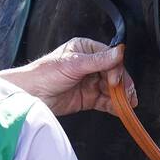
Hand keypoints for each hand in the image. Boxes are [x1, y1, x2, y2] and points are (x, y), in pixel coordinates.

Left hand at [0, 38, 137, 116]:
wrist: (30, 96)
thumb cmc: (44, 74)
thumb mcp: (73, 64)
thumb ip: (98, 60)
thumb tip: (119, 51)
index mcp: (85, 49)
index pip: (109, 57)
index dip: (116, 69)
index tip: (116, 80)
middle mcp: (89, 64)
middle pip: (113, 74)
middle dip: (122, 85)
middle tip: (128, 95)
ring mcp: (89, 82)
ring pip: (111, 89)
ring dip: (120, 97)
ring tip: (128, 104)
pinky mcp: (87, 98)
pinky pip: (105, 101)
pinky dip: (114, 106)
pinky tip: (120, 110)